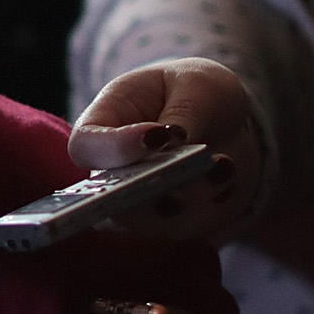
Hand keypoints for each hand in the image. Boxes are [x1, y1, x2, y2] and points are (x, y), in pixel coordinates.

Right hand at [68, 59, 261, 240]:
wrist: (227, 124)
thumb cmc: (198, 92)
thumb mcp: (197, 85)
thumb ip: (183, 113)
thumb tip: (174, 143)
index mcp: (105, 121)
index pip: (86, 147)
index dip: (114, 149)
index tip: (158, 137)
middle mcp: (112, 169)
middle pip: (110, 198)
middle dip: (150, 189)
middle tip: (183, 171)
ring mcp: (137, 201)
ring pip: (148, 220)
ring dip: (188, 197)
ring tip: (222, 164)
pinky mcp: (169, 222)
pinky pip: (182, 228)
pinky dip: (208, 207)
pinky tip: (227, 176)